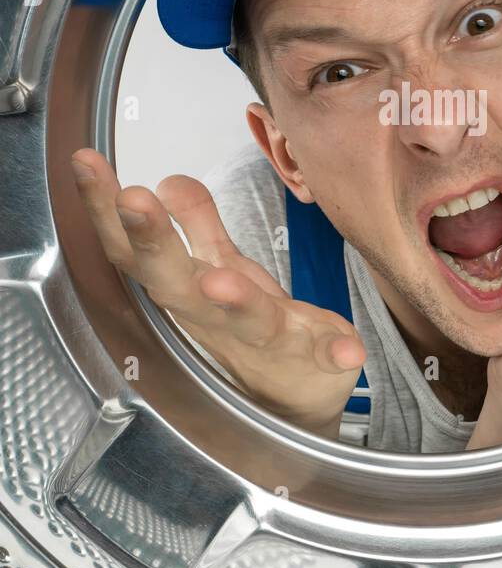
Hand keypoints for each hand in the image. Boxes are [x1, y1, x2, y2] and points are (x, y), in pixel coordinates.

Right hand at [71, 148, 365, 436]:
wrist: (292, 405)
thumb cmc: (246, 329)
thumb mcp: (221, 267)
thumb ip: (197, 223)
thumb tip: (165, 178)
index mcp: (188, 289)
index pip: (137, 249)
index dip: (104, 208)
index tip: (84, 161)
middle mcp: (216, 319)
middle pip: (176, 281)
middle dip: (153, 240)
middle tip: (133, 200)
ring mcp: (267, 342)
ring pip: (248, 320)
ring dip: (235, 300)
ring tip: (220, 282)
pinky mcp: (315, 360)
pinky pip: (325, 354)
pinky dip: (335, 350)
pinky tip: (350, 348)